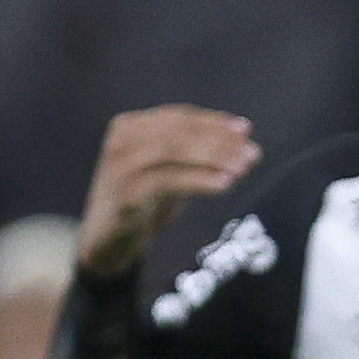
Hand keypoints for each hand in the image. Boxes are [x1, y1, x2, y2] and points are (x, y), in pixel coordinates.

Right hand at [76, 104, 261, 278]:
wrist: (106, 242)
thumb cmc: (143, 202)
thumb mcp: (170, 171)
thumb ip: (197, 156)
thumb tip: (243, 144)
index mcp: (131, 126)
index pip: (178, 116)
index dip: (213, 121)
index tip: (245, 129)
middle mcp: (123, 140)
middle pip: (179, 132)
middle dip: (219, 141)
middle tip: (251, 153)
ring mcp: (121, 165)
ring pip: (174, 152)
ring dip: (214, 158)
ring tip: (244, 168)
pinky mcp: (126, 193)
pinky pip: (169, 181)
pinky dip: (200, 180)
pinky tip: (224, 184)